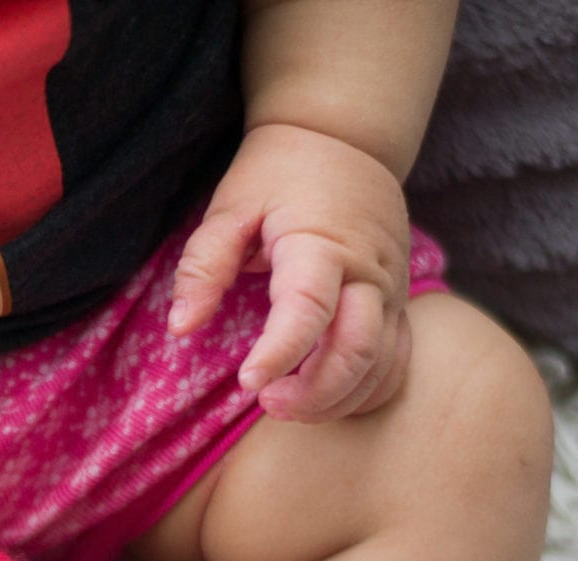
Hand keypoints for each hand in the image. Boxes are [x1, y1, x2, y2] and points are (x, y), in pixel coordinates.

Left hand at [168, 123, 412, 422]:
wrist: (345, 139)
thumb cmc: (278, 175)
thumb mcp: (229, 208)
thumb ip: (203, 266)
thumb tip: (180, 328)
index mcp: (321, 245)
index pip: (309, 307)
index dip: (280, 351)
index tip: (247, 382)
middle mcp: (368, 271)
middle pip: (358, 346)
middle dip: (315, 389)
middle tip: (266, 401)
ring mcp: (390, 289)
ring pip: (381, 361)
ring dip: (336, 397)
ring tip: (285, 405)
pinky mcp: (397, 301)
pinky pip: (394, 359)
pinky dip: (363, 390)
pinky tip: (323, 400)